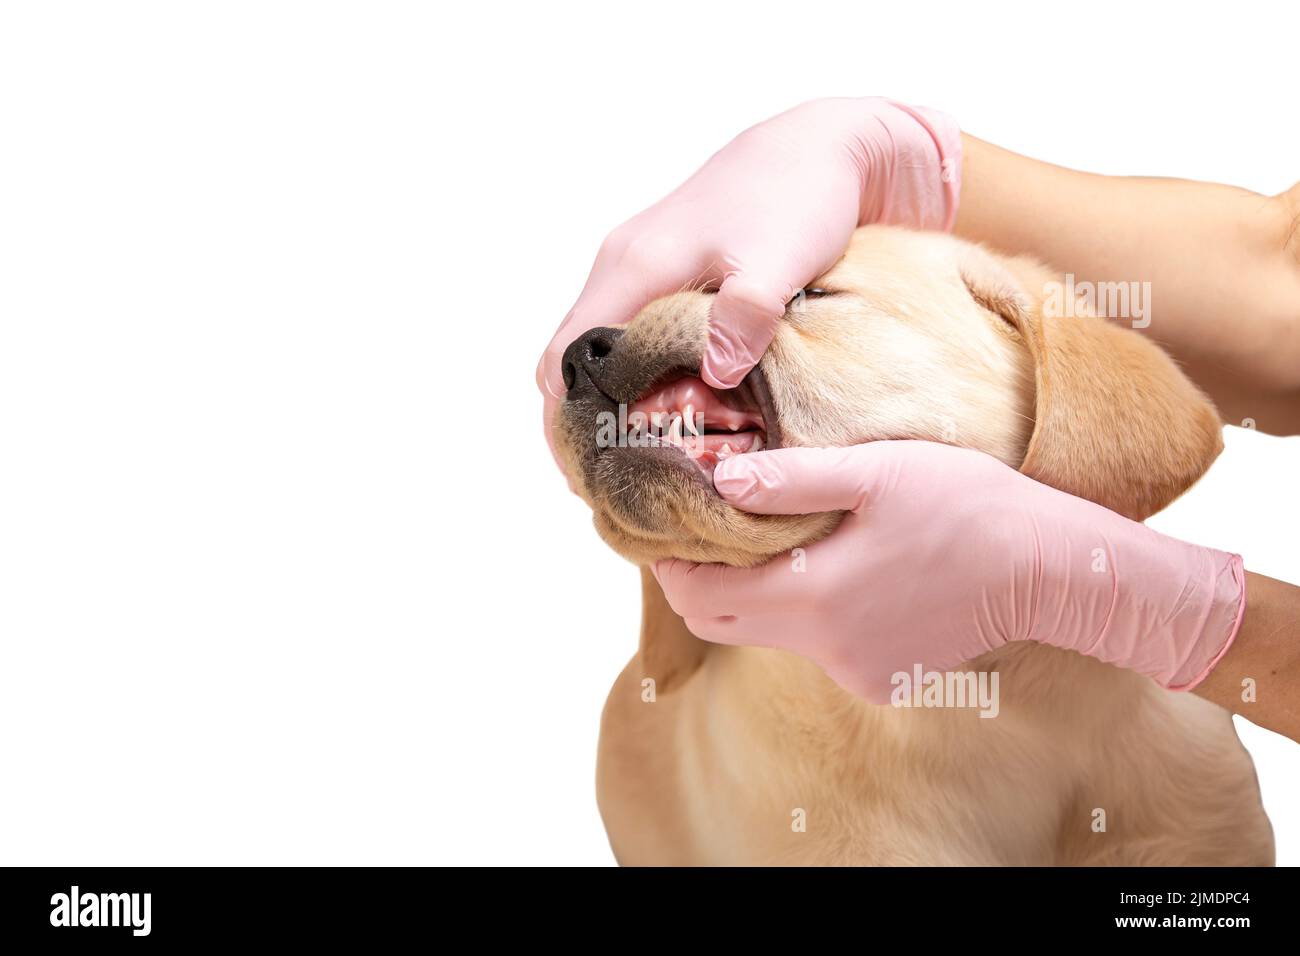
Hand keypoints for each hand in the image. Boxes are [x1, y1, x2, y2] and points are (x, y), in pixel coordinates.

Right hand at [537, 97, 960, 473]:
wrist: (820, 147)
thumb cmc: (799, 198)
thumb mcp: (779, 258)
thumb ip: (745, 313)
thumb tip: (714, 371)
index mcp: (634, 267)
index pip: (564, 357)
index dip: (564, 421)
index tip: (588, 473)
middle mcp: (623, 267)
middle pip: (570, 359)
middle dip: (580, 422)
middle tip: (614, 482)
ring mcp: (640, 267)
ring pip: (599, 348)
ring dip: (609, 401)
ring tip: (640, 458)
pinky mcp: (664, 272)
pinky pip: (628, 332)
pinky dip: (634, 375)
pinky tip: (668, 408)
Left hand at [653, 442, 1245, 702]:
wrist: (1046, 568)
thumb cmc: (966, 506)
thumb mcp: (877, 473)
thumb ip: (790, 479)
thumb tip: (718, 479)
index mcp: (811, 597)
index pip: (701, 595)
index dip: (670, 562)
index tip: (665, 525)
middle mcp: (823, 647)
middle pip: (723, 623)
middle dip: (699, 580)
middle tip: (702, 530)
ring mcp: (852, 670)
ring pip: (770, 635)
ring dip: (756, 592)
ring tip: (770, 536)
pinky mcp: (879, 679)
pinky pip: (818, 648)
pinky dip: (807, 612)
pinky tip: (837, 569)